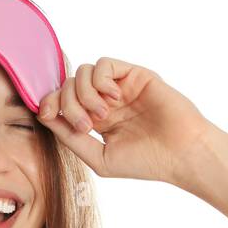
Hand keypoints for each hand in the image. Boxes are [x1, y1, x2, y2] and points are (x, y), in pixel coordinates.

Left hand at [36, 57, 215, 185]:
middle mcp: (104, 101)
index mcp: (95, 121)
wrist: (181, 155)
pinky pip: (103, 65)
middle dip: (68, 105)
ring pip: (82, 73)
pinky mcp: (135, 75)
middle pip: (67, 86)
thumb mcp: (99, 158)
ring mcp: (119, 87)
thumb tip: (45, 117)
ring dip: (84, 95)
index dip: (48, 103)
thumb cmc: (145, 162)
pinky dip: (100, 81)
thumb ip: (72, 139)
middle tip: (87, 127)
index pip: (60, 102)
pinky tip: (114, 99)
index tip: (47, 115)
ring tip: (103, 116)